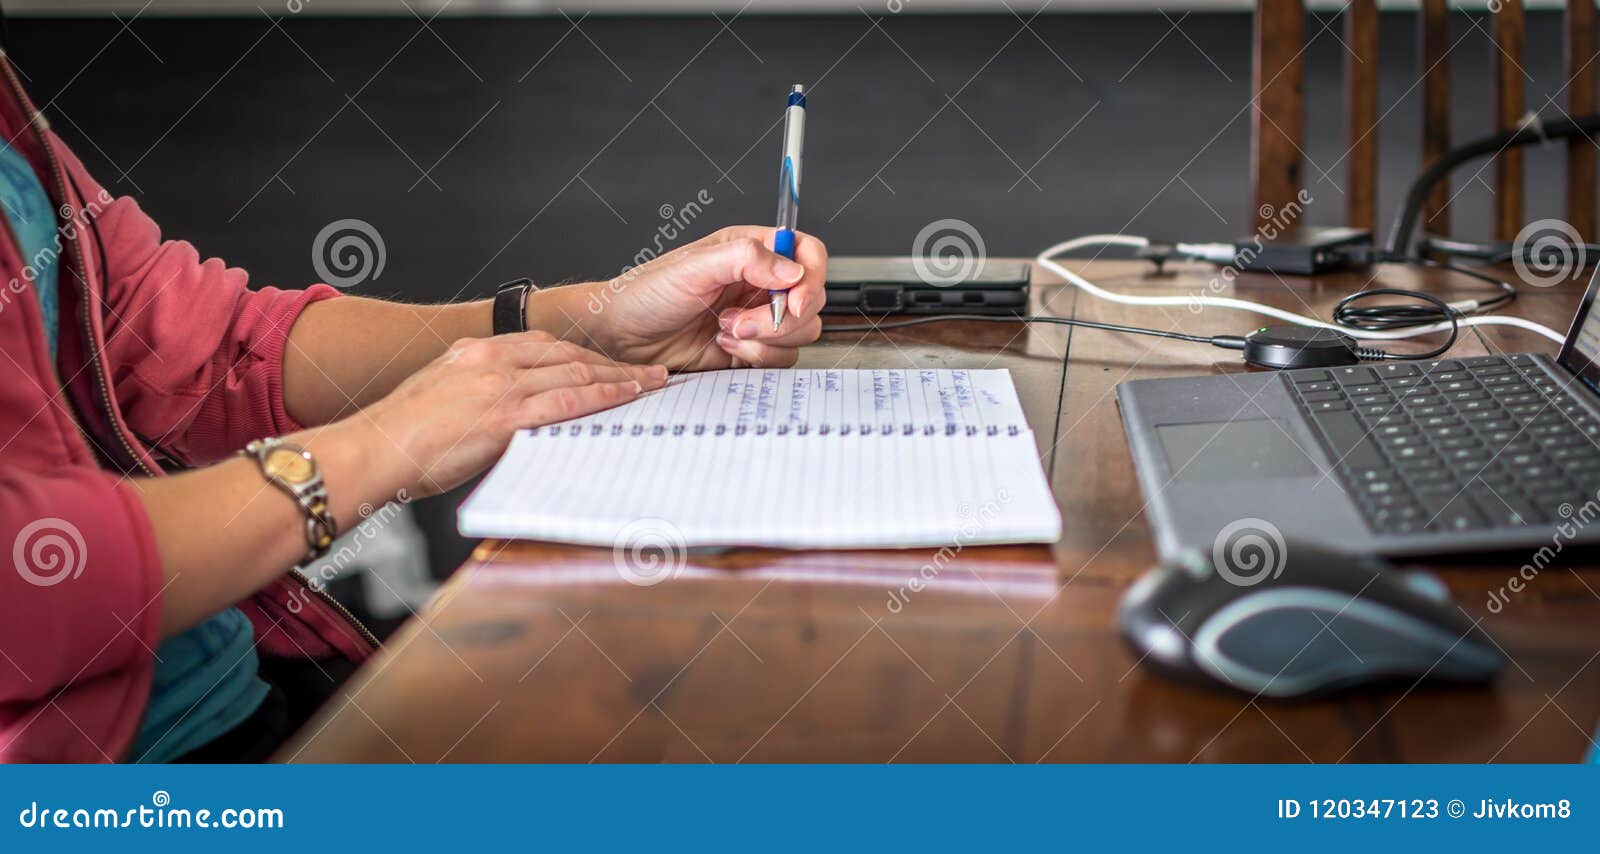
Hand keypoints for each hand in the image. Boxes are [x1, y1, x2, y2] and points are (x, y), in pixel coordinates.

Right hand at [355, 332, 667, 496]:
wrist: (373, 450)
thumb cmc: (399, 439)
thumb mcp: (441, 399)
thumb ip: (479, 398)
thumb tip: (514, 417)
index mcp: (473, 352)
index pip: (543, 346)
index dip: (583, 354)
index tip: (608, 362)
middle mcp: (490, 360)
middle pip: (567, 354)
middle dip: (610, 362)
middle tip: (644, 371)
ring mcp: (499, 385)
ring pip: (574, 373)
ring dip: (618, 377)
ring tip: (650, 384)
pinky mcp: (504, 415)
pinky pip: (566, 402)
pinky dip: (602, 397)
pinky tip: (625, 398)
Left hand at [552, 225, 828, 370]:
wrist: (620, 339)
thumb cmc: (645, 294)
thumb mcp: (693, 266)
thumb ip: (746, 259)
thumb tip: (791, 270)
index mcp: (752, 251)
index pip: (807, 254)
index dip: (811, 279)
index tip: (793, 301)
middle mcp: (760, 283)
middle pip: (811, 300)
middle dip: (780, 318)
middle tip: (738, 322)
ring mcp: (758, 318)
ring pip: (799, 333)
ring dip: (764, 339)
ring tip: (724, 332)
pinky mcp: (751, 350)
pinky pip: (779, 359)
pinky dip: (755, 358)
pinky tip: (723, 348)